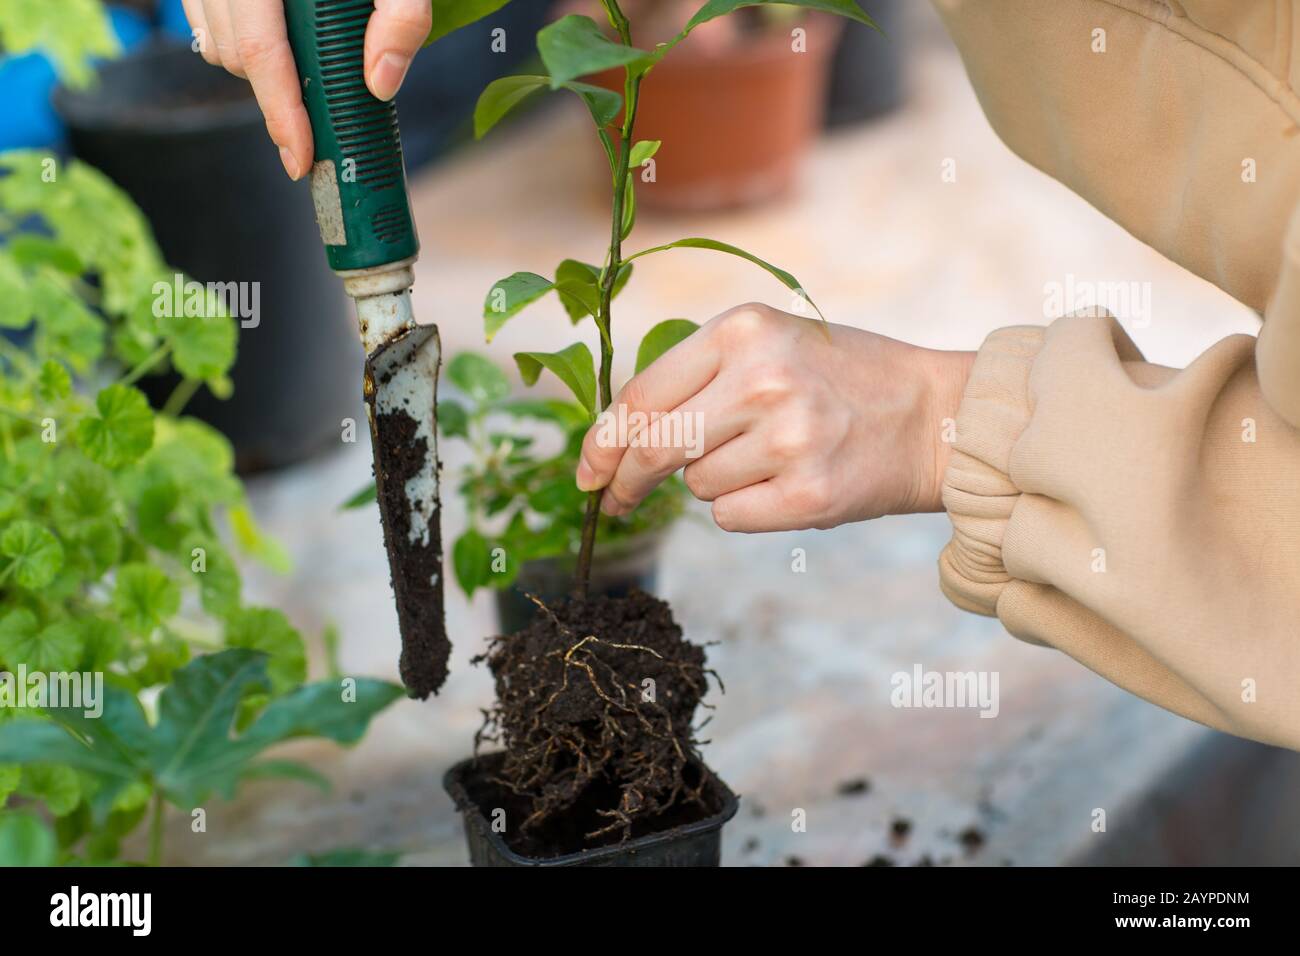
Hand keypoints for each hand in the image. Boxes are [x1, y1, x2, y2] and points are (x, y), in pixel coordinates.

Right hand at [181, 0, 430, 178]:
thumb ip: (401, 16)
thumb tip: (382, 84)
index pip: (261, 50)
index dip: (280, 114)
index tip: (301, 159)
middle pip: (234, 52)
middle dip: (275, 98)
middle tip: (315, 129)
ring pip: (215, 40)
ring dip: (258, 71)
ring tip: (304, 79)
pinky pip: (209, 18)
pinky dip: (242, 42)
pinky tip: (282, 45)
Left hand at [576, 304, 975, 531]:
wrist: (933, 415)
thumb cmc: (839, 379)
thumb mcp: (769, 344)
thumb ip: (695, 376)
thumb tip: (615, 440)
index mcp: (743, 330)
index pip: (641, 396)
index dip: (601, 442)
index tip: (587, 471)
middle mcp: (763, 379)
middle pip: (654, 447)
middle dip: (626, 481)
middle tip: (619, 499)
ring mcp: (788, 439)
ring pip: (696, 485)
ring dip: (713, 482)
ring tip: (769, 456)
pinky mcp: (809, 494)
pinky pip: (731, 518)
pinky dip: (745, 510)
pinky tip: (786, 484)